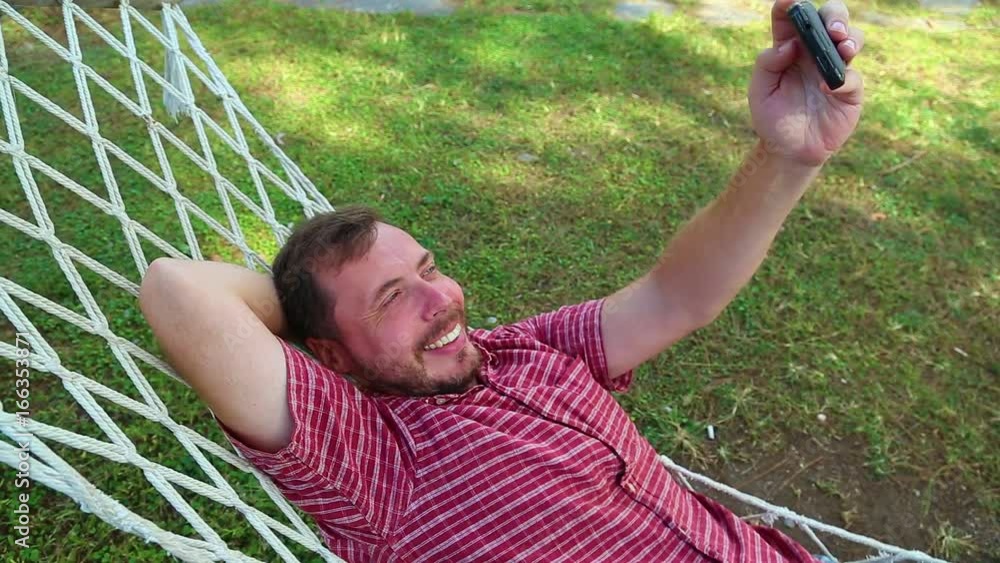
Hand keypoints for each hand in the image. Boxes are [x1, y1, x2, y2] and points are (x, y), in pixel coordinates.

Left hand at [749, 0, 864, 165]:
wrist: (788, 151)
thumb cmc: (772, 118)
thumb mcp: (759, 91)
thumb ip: (767, 64)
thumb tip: (789, 44)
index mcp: (790, 48)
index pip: (792, 18)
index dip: (792, 4)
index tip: (792, 1)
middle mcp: (815, 54)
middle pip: (830, 19)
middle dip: (835, 16)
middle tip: (832, 30)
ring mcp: (834, 70)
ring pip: (852, 40)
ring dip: (850, 39)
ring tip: (842, 49)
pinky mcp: (849, 91)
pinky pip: (852, 79)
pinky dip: (842, 81)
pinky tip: (828, 89)